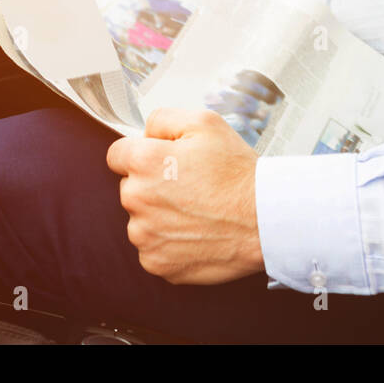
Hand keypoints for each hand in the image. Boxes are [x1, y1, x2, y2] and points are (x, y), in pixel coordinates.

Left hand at [106, 108, 264, 284]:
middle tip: (190, 186)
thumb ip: (162, 119)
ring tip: (197, 211)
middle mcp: (136, 199)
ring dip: (160, 216)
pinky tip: (196, 233)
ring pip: (141, 220)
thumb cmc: (238, 173)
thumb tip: (145, 134)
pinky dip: (170, 243)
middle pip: (131, 188)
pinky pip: (153, 248)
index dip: (141, 155)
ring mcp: (145, 235)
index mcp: (143, 162)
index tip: (161, 163)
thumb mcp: (204, 123)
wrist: (266, 219)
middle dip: (153, 185)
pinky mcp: (157, 263)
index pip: (117, 156)